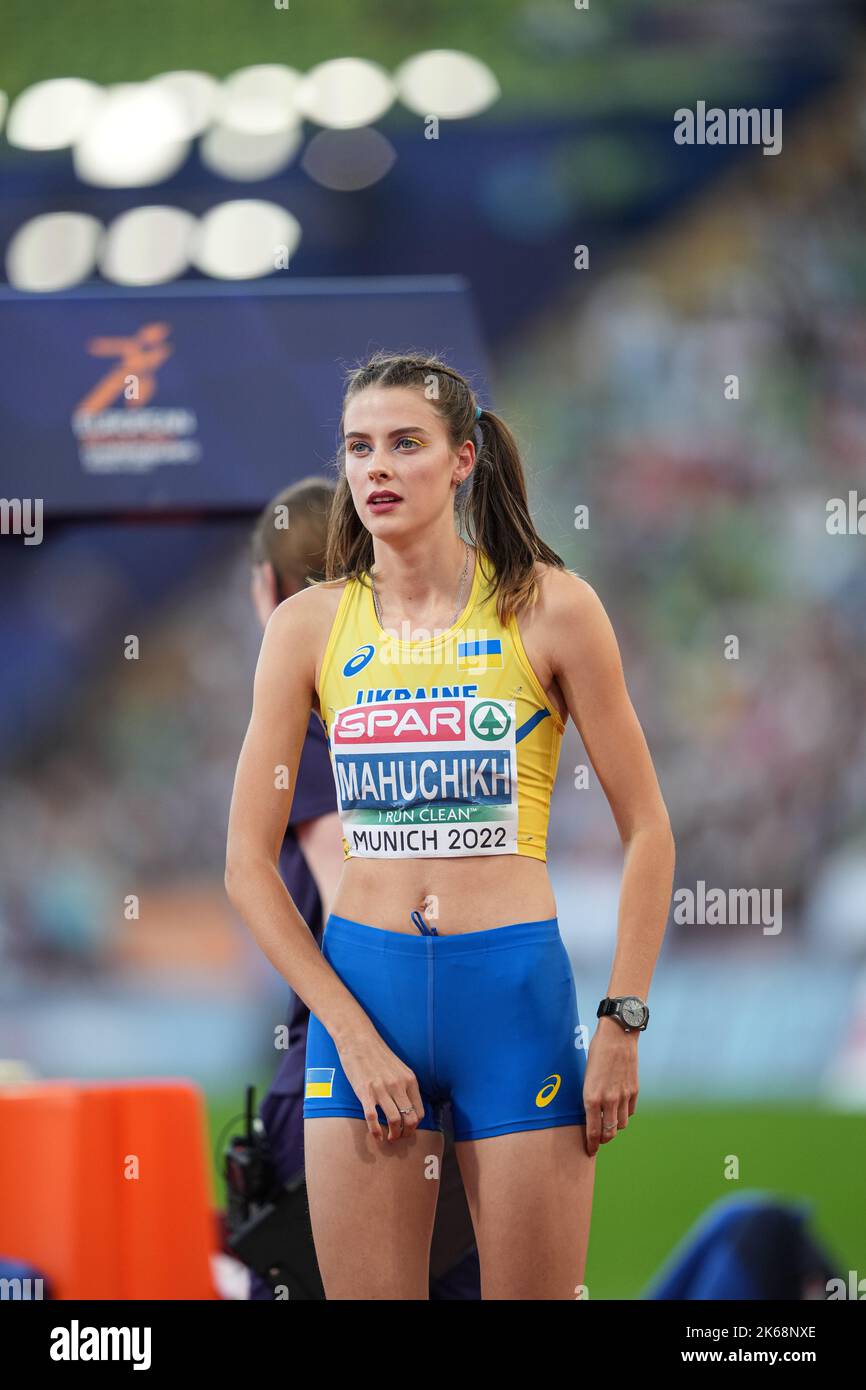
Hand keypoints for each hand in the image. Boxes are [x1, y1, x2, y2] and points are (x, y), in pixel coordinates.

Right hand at [337, 1029, 425, 1142]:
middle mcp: (398, 1085)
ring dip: (394, 1135)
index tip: (407, 1129)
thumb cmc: (377, 1054)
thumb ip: (405, 1085)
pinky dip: (376, 1132)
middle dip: (406, 1134)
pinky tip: (376, 1136)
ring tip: (389, 1138)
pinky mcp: (365, 1092)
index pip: (419, 1112)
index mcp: (409, 1080)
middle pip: (410, 1120)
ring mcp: (381, 1089)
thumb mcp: (399, 1068)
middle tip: (399, 1137)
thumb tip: (407, 1106)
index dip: (415, 1125)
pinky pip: (373, 1118)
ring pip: (395, 1121)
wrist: (358, 1039)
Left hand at [583, 1016, 638, 1156]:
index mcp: (592, 1097)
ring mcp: (624, 1096)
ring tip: (609, 1124)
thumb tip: (591, 1114)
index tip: (589, 1151)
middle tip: (598, 1140)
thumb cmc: (596, 1053)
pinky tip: (619, 1109)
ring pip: (622, 1124)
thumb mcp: (586, 1076)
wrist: (617, 1035)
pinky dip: (625, 1114)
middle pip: (609, 1133)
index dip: (591, 1144)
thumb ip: (590, 1096)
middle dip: (603, 1140)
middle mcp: (609, 1100)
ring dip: (615, 1127)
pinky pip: (631, 1111)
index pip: (592, 1131)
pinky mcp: (634, 1090)